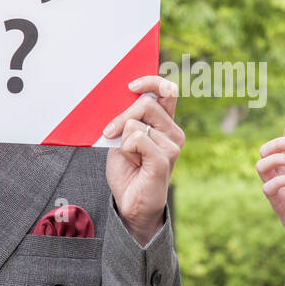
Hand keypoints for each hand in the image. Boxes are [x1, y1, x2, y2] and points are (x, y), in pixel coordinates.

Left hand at [102, 75, 183, 244]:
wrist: (131, 204)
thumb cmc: (128, 171)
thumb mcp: (124, 138)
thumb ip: (129, 119)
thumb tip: (124, 98)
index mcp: (166, 124)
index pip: (167, 91)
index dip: (151, 81)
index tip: (131, 86)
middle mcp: (173, 132)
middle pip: (146, 104)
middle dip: (122, 116)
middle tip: (110, 132)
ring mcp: (172, 145)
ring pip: (136, 123)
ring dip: (122, 138)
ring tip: (129, 157)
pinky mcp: (164, 158)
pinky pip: (137, 138)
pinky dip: (126, 149)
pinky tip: (133, 163)